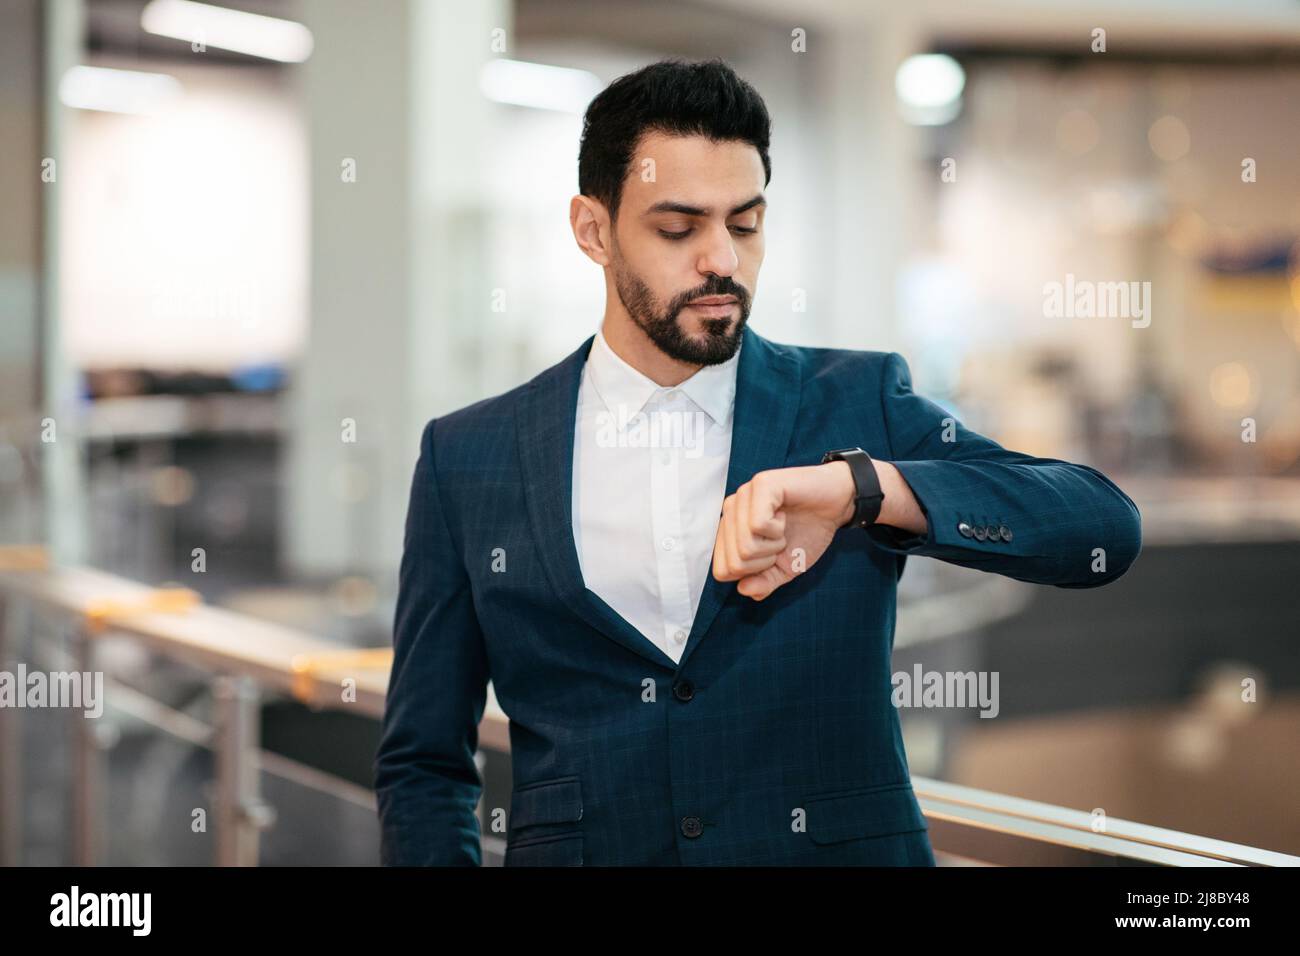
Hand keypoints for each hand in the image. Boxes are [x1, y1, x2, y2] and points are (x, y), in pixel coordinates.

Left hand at [711, 462, 857, 600]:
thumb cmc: (808, 531)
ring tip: (782, 528)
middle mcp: (731, 510)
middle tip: (780, 541)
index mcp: (730, 530)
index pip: (722, 571)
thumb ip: (763, 583)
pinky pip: (757, 525)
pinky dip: (778, 530)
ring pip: (744, 546)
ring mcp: (743, 495)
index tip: (771, 556)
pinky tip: (784, 516)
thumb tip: (743, 589)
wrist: (837, 505)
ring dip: (773, 545)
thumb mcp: (785, 568)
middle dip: (764, 562)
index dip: (751, 574)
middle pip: (733, 562)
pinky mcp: (760, 484)